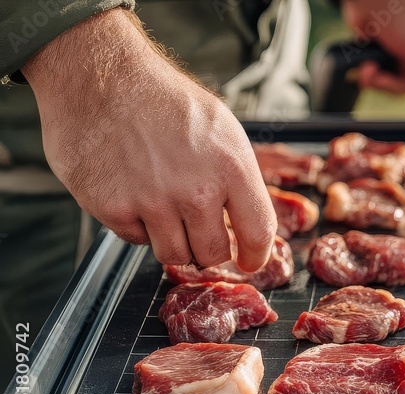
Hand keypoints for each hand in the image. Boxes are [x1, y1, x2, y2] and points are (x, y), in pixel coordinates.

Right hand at [21, 9, 276, 271]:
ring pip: (174, 256)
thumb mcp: (222, 129)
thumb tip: (249, 220)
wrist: (101, 76)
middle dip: (209, 249)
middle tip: (199, 231)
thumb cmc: (163, 99)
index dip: (255, 255)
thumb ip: (238, 178)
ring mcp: (153, 202)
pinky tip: (133, 192)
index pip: (258, 232)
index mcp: (231, 168)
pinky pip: (136, 240)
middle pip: (212, 254)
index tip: (249, 260)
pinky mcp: (114, 209)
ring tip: (165, 207)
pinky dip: (137, 224)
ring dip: (173, 241)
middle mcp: (195, 191)